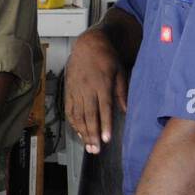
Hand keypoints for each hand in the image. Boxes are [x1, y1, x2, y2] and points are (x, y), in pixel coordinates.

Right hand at [65, 25, 127, 153]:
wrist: (88, 45)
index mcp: (102, 84)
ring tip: (88, 146)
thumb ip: (122, 91)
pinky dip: (74, 123)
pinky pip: (70, 110)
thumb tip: (126, 109)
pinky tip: (79, 133)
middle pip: (89, 116)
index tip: (106, 139)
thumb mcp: (120, 71)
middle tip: (95, 150)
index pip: (103, 109)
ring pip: (78, 115)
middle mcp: (87, 89)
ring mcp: (76, 90)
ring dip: (83, 132)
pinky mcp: (69, 91)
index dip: (104, 125)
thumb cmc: (107, 58)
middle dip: (92, 134)